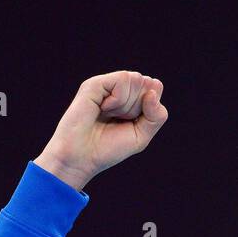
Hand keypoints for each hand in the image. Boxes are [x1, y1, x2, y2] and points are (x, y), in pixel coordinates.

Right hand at [34, 71, 167, 190]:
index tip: (133, 123)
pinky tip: (103, 108)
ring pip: (136, 79)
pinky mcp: (96, 83)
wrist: (81, 157)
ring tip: (109, 115)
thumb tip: (153, 89)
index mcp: (132, 100)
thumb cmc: (108, 148)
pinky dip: (118, 99)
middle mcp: (120, 89)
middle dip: (138, 107)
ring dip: (128, 104)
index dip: (151, 107)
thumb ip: (156, 116)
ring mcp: (107, 85)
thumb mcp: (141, 136)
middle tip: (119, 121)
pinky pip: (122, 79)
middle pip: (147, 84)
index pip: (155, 88)